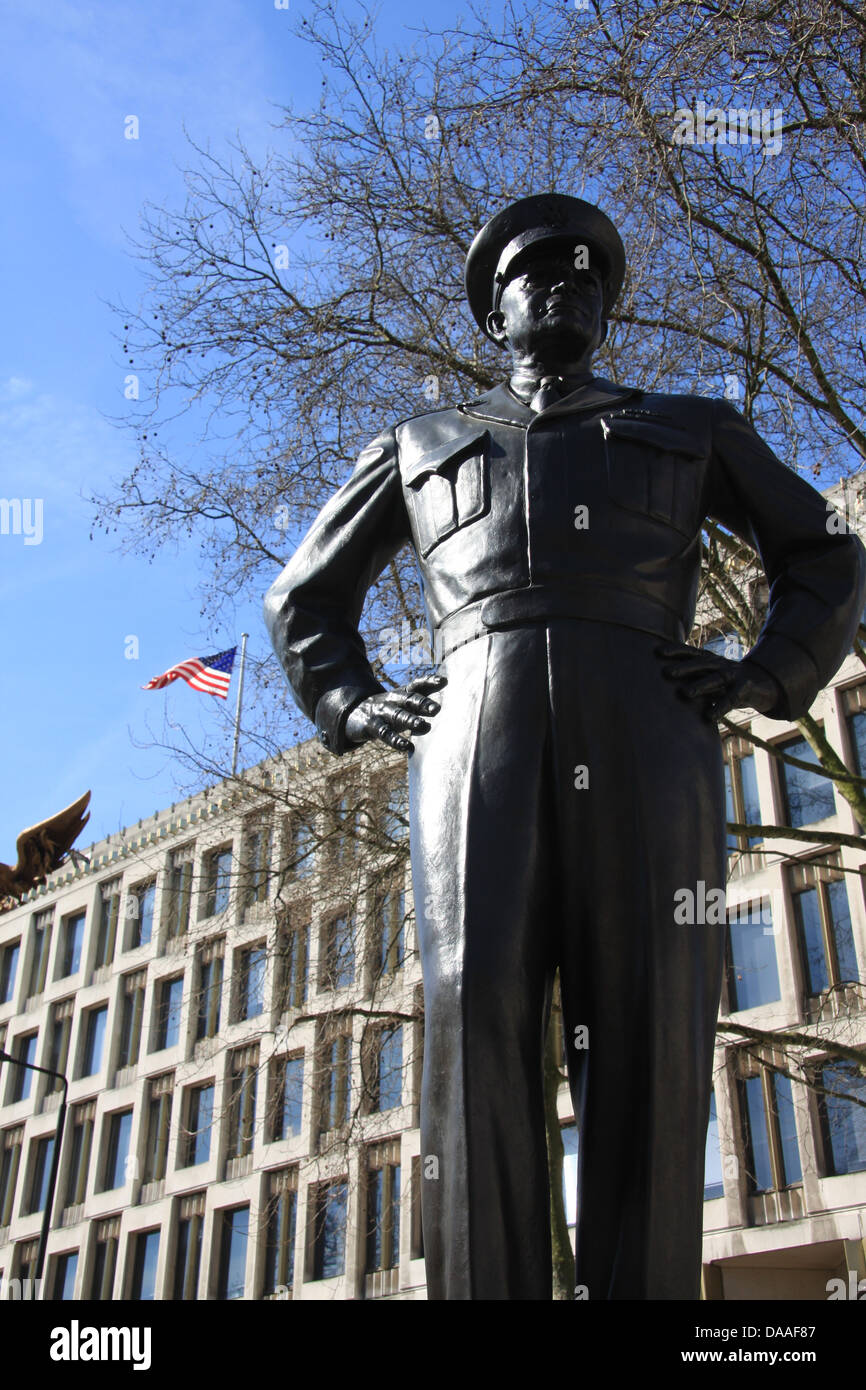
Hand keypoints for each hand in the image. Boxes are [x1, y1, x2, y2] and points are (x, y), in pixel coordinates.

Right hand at [344, 675, 446, 751]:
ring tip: (424, 726)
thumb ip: (423, 695)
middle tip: (437, 709)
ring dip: (410, 720)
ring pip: (397, 715)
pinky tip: (407, 746)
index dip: (429, 682)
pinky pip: (385, 733)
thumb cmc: (389, 708)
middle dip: (423, 703)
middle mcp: (393, 700)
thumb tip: (447, 682)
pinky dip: (396, 740)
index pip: (417, 685)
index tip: (444, 681)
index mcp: (402, 693)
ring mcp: (382, 712)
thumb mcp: (404, 701)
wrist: (354, 713)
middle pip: (408, 699)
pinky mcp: (372, 726)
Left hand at [654, 644, 778, 722]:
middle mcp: (720, 664)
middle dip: (685, 667)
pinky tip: (709, 716)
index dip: (676, 650)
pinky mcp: (746, 688)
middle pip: (702, 663)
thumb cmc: (726, 682)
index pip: (691, 652)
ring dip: (702, 684)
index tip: (657, 651)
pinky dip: (721, 707)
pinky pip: (732, 698)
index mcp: (709, 660)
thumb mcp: (708, 676)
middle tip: (667, 672)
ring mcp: (734, 674)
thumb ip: (691, 677)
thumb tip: (662, 685)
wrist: (761, 683)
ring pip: (717, 678)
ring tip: (686, 693)